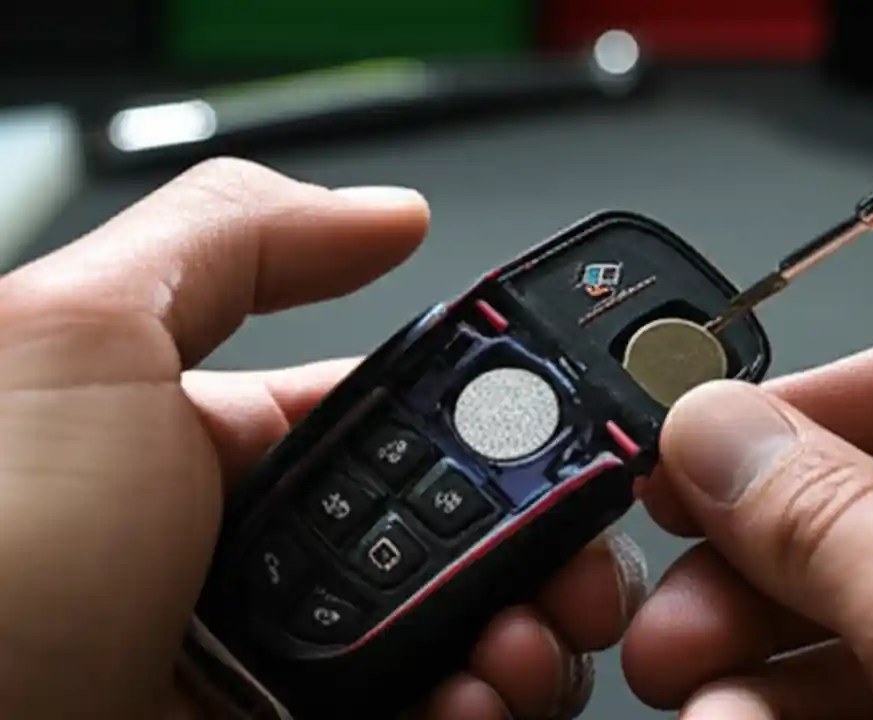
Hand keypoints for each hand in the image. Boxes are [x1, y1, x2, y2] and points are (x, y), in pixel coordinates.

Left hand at [0, 158, 644, 718]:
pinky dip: (477, 714)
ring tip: (524, 649)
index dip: (503, 428)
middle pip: (456, 539)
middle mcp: (261, 560)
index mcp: (217, 450)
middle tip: (581, 571)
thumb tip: (384, 216)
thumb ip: (228, 245)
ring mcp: (284, 668)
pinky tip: (478, 704)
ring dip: (527, 639)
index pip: (405, 421)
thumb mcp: (76, 341)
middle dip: (539, 548)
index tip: (576, 449)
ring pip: (460, 641)